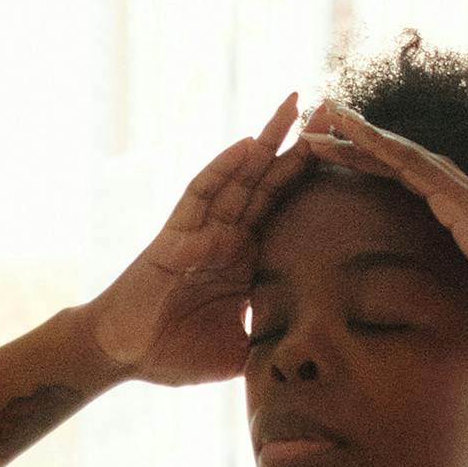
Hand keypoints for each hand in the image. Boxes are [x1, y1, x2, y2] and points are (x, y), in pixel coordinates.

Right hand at [85, 98, 306, 386]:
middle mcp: (226, 236)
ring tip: (291, 107)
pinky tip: (246, 145)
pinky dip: (222, 168)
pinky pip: (200, 195)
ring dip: (264, 141)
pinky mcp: (175, 235)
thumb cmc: (174, 352)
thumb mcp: (241, 352)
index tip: (344, 150)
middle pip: (267, 180)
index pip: (284, 208)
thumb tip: (315, 359)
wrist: (123, 356)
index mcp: (245, 258)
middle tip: (326, 107)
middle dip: (295, 145)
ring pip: (238, 176)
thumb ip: (272, 345)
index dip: (309, 179)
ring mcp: (201, 231)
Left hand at [294, 102, 467, 351]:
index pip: (415, 185)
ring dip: (360, 132)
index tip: (354, 157)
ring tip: (326, 112)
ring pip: (399, 152)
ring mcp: (460, 189)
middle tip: (328, 121)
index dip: (383, 168)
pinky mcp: (454, 194)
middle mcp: (463, 194)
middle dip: (363, 142)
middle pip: (401, 161)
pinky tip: (352, 129)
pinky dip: (378, 143)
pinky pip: (407, 162)